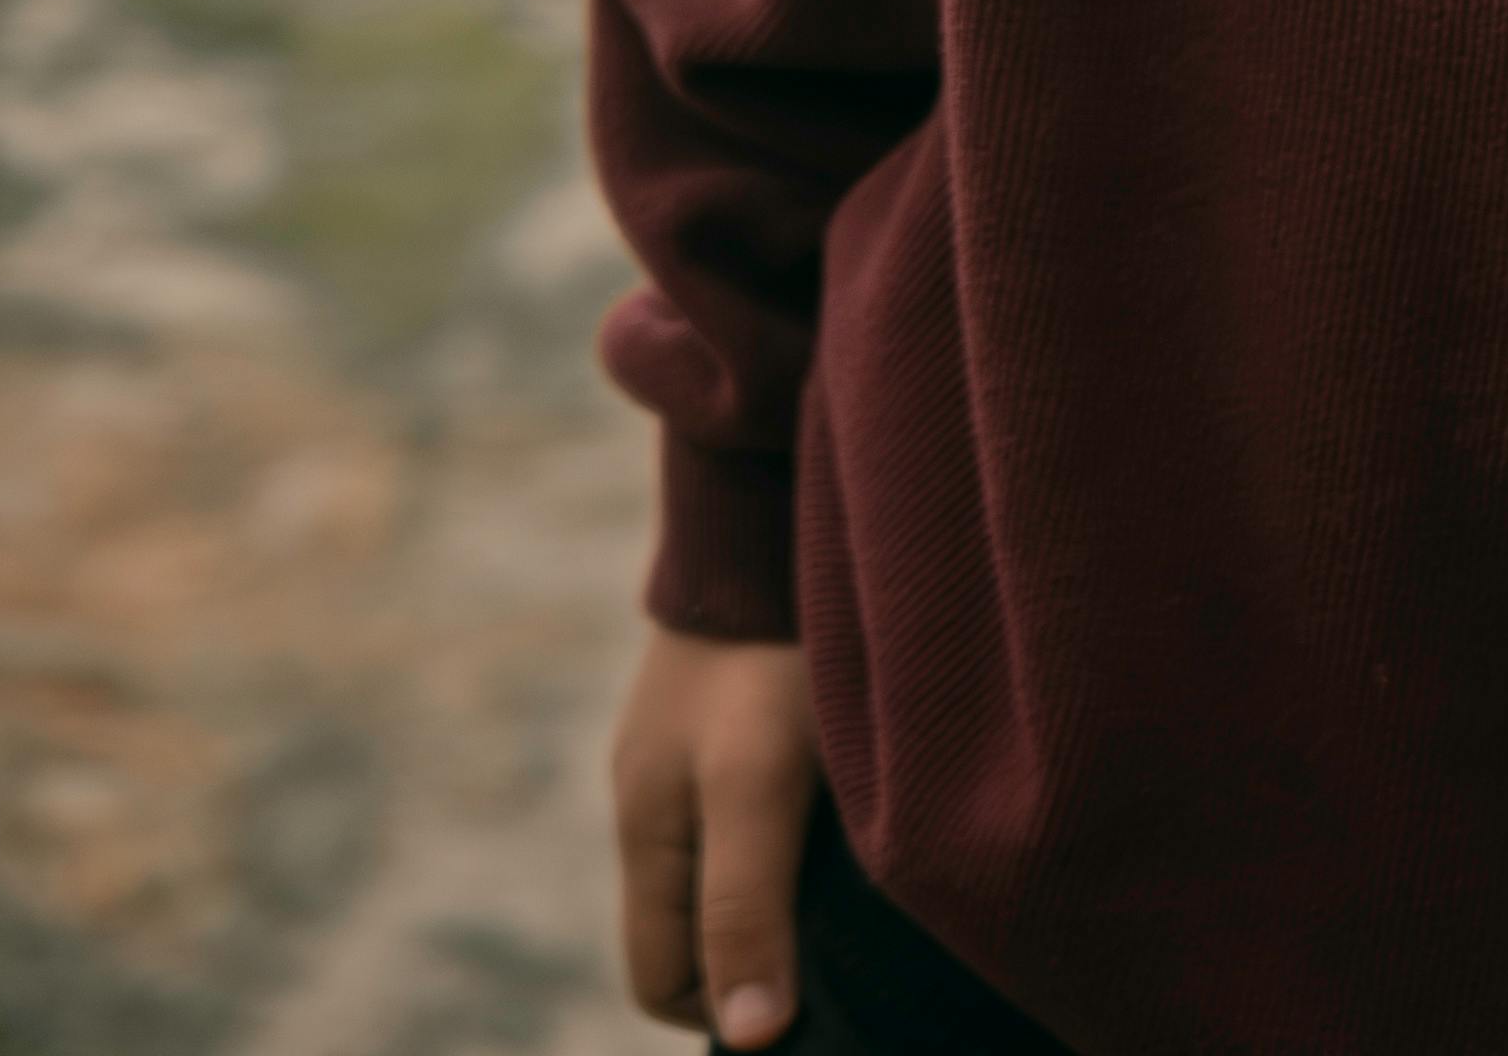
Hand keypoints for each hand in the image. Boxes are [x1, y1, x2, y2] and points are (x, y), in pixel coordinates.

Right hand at [610, 621, 822, 1044]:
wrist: (772, 505)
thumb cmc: (771, 652)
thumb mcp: (757, 786)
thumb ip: (747, 906)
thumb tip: (752, 1037)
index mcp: (646, 827)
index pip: (661, 982)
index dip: (727, 1013)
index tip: (813, 1007)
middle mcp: (656, 793)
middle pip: (692, 930)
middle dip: (755, 962)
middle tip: (849, 958)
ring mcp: (692, 746)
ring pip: (725, 868)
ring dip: (780, 898)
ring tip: (860, 891)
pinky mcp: (733, 705)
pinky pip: (748, 809)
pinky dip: (791, 837)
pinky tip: (854, 816)